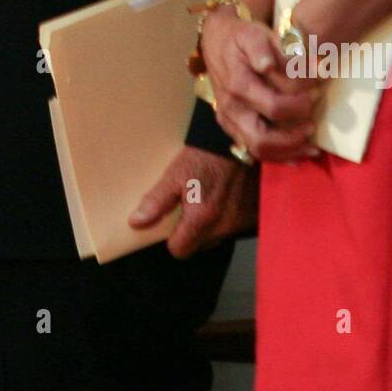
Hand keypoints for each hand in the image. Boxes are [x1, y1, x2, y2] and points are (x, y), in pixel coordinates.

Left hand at [128, 144, 258, 257]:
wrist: (237, 141)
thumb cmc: (205, 156)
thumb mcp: (174, 175)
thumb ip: (156, 202)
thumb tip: (137, 223)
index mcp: (201, 218)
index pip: (180, 250)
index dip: (174, 239)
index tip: (174, 224)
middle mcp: (224, 226)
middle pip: (200, 246)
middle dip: (193, 233)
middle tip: (191, 208)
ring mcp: (242, 223)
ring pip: (218, 238)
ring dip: (212, 226)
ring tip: (209, 201)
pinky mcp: (254, 216)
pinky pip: (236, 228)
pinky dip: (230, 218)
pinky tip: (225, 199)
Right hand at [201, 6, 321, 162]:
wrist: (216, 42)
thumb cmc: (241, 38)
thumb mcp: (254, 34)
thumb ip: (266, 48)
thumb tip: (268, 65)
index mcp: (238, 85)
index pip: (273, 107)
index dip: (299, 106)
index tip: (318, 94)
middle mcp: (231, 108)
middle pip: (262, 139)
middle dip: (293, 139)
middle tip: (314, 128)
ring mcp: (228, 120)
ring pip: (257, 150)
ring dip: (287, 153)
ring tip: (312, 148)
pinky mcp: (231, 127)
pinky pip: (253, 150)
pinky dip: (277, 156)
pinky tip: (297, 156)